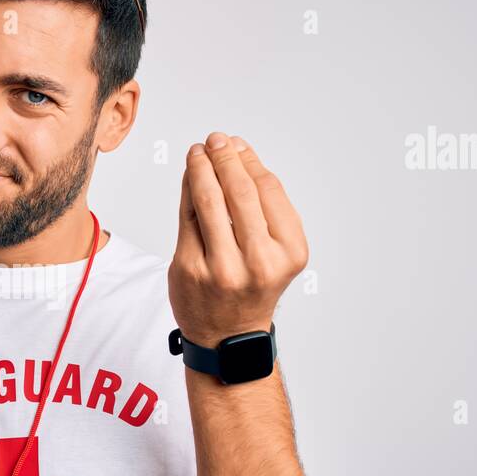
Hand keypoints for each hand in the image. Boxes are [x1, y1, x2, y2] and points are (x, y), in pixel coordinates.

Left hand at [168, 132, 308, 346]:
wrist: (228, 336)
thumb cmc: (253, 286)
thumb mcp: (276, 251)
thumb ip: (263, 207)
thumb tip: (239, 153)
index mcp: (289, 252)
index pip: (268, 190)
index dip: (249, 161)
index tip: (236, 144)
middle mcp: (259, 261)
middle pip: (239, 191)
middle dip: (225, 158)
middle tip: (215, 139)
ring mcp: (222, 267)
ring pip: (209, 200)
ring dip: (201, 167)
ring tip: (198, 152)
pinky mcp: (190, 268)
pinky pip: (187, 217)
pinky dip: (187, 190)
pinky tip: (188, 177)